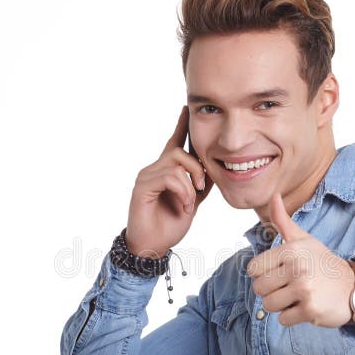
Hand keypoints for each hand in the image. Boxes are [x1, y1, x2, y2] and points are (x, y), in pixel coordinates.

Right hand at [125, 106, 213, 257]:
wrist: (154, 245)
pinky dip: (183, 192)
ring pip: (176, 164)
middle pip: (179, 152)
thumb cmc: (169, 224)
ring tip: (190, 203)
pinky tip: (184, 206)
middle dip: (198, 168)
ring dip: (190, 185)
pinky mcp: (142, 187)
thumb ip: (200, 184)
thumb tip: (213, 168)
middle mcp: (154, 169)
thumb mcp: (193, 201)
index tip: (186, 108)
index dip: (181, 125)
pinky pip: (169, 177)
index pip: (174, 142)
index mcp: (167, 171)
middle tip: (202, 188)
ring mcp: (146, 177)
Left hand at [246, 192, 354, 326]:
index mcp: (291, 250)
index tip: (282, 272)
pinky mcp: (310, 309)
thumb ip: (283, 220)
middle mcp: (297, 267)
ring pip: (269, 305)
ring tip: (299, 296)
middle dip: (272, 291)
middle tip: (292, 286)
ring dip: (282, 305)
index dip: (264, 274)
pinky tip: (308, 306)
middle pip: (259, 289)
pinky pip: (283, 320)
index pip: (253, 269)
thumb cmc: (322, 263)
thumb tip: (273, 196)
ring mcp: (304, 289)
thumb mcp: (304, 240)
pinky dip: (293, 317)